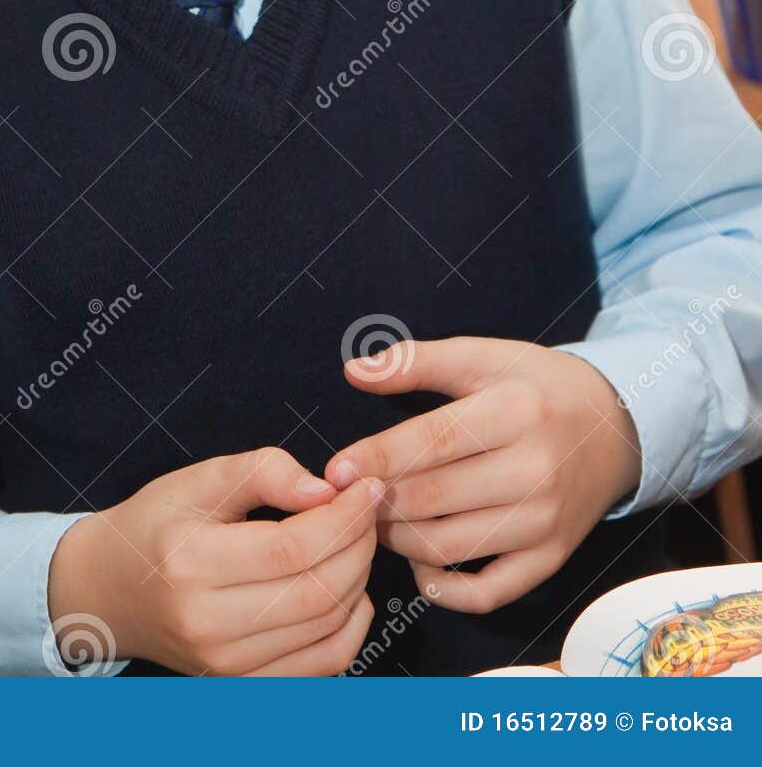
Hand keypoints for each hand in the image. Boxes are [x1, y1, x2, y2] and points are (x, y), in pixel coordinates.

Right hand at [48, 447, 382, 674]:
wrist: (109, 589)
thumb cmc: (157, 524)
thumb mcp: (200, 478)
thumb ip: (264, 471)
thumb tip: (327, 489)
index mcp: (191, 563)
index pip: (293, 549)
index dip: (344, 517)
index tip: (367, 487)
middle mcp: (207, 624)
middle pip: (317, 592)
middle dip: (360, 545)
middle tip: (367, 508)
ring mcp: (225, 665)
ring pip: (327, 631)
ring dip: (359, 580)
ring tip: (355, 540)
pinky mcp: (242, 684)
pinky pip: (322, 665)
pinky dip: (351, 627)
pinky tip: (349, 589)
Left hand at [324, 336, 641, 613]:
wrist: (614, 427)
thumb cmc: (536, 386)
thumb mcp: (483, 357)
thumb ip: (417, 362)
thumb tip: (355, 371)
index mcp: (516, 411)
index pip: (435, 441)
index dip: (379, 457)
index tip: (335, 470)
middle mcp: (536, 470)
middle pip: (436, 498)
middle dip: (379, 501)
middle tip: (347, 497)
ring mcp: (545, 521)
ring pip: (450, 546)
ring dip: (399, 539)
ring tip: (379, 519)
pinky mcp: (551, 559)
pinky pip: (488, 593)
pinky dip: (443, 589)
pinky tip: (419, 563)